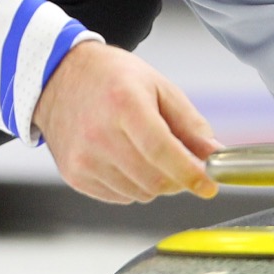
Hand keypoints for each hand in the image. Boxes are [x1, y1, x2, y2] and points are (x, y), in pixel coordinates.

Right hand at [32, 41, 221, 203]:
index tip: (208, 185)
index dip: (190, 173)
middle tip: (181, 163)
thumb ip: (190, 123)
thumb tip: (215, 155)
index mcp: (124, 104)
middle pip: (155, 179)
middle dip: (178, 179)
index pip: (163, 152)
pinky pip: (120, 196)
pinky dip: (132, 185)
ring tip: (144, 152)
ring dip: (155, 182)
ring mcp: (84, 157)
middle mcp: (99, 134)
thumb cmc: (111, 77)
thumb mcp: (158, 86)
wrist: (57, 77)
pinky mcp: (74, 174)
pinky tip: (124, 158)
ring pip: (141, 193)